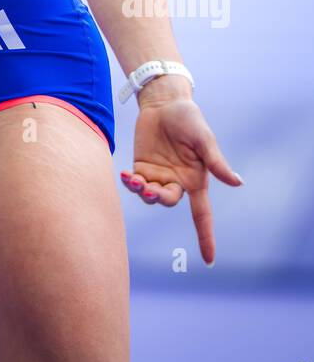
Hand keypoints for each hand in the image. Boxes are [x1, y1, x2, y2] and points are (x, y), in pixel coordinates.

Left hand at [120, 96, 242, 264]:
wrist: (164, 102)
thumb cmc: (189, 119)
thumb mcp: (204, 139)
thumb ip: (216, 163)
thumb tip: (237, 183)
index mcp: (196, 180)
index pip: (202, 215)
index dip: (206, 237)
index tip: (209, 260)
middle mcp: (177, 182)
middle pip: (168, 202)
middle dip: (159, 198)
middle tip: (149, 187)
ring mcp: (158, 176)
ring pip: (150, 196)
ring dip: (142, 192)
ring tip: (134, 179)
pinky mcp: (142, 166)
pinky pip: (135, 183)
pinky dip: (129, 183)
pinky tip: (125, 175)